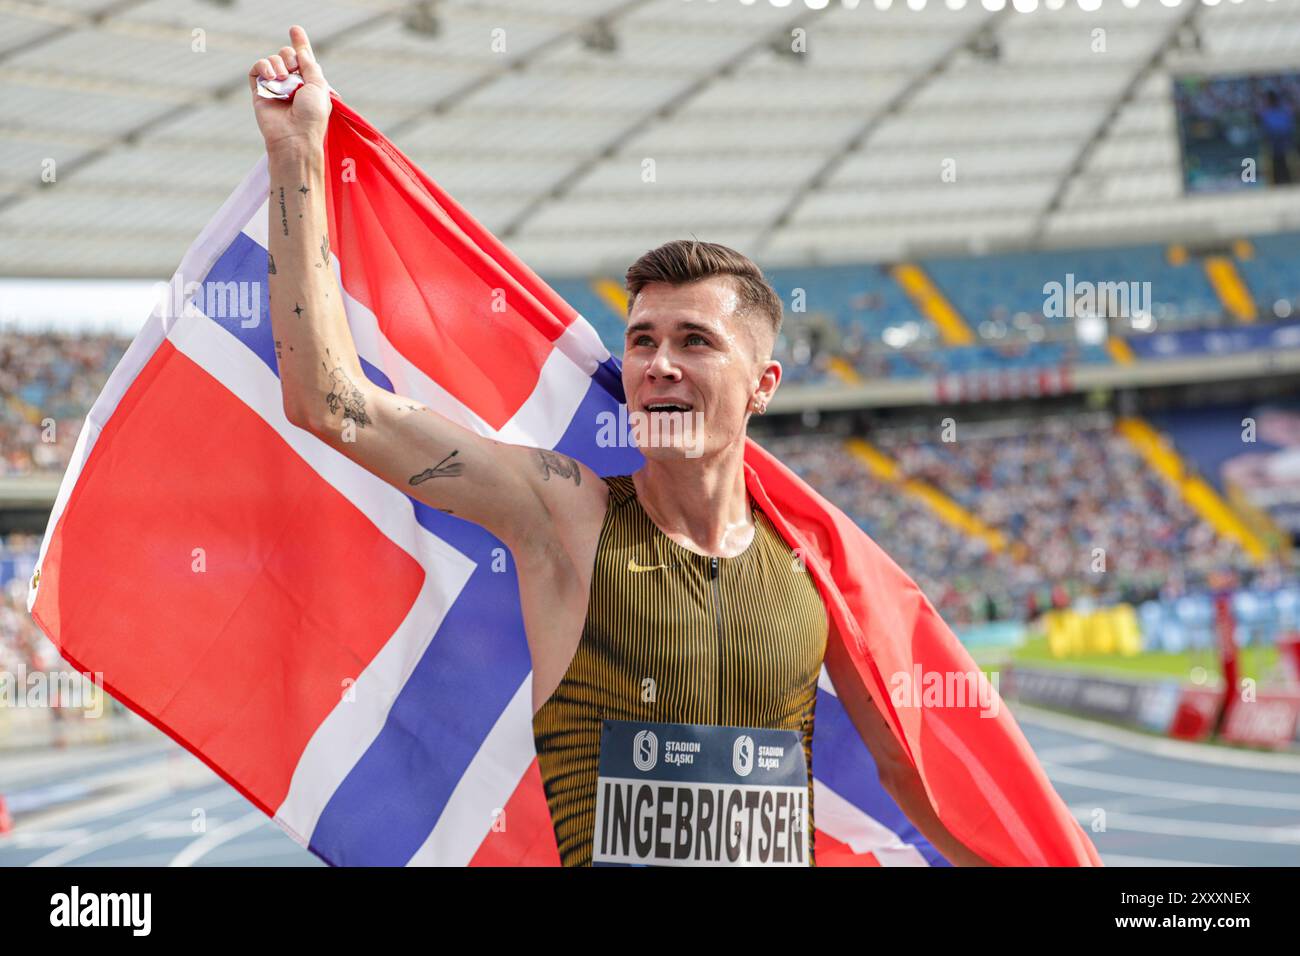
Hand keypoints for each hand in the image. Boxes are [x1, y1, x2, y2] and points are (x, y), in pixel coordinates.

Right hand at [248, 25, 331, 156]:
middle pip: (287, 55)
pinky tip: (271, 76)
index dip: (300, 44)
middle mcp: (292, 84)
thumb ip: (310, 66)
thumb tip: (302, 51)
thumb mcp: (319, 87)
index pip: (303, 59)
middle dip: (290, 56)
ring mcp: (275, 87)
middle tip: (294, 70)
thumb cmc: (311, 116)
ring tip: (282, 78)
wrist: (294, 137)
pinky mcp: (259, 92)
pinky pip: (257, 70)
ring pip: (272, 60)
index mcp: (309, 83)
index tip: (295, 29)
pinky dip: (262, 67)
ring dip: (277, 63)